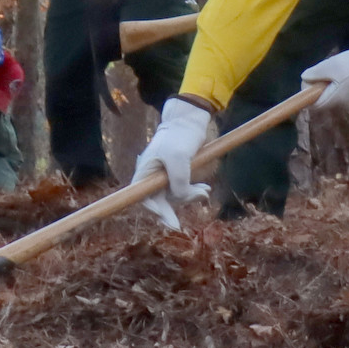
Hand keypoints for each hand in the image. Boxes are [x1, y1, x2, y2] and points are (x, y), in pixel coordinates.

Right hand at [131, 98, 214, 229]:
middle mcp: (151, 176)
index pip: (143, 198)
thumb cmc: (180, 136)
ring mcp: (163, 176)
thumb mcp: (179, 159)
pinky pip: (183, 189)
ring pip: (174, 196)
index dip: (153, 210)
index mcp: (144, 172)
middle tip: (180, 226)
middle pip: (158, 202)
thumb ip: (178, 181)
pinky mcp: (176, 174)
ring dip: (189, 197)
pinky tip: (205, 190)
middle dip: (172, 210)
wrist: (190, 121)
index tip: (166, 218)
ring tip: (205, 191)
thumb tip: (180, 199)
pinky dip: (193, 191)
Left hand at [301, 42, 348, 114]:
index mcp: (335, 100)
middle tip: (328, 70)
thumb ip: (314, 73)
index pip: (313, 105)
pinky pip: (348, 94)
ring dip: (335, 85)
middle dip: (323, 86)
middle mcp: (344, 106)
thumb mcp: (330, 65)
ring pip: (337, 96)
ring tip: (341, 69)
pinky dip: (345, 85)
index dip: (309, 93)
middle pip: (326, 99)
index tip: (313, 78)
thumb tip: (304, 79)